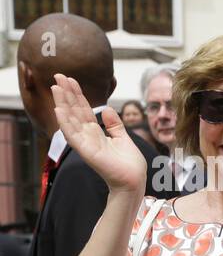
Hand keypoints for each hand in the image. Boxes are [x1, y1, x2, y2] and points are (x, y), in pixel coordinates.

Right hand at [50, 74, 146, 194]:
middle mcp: (87, 136)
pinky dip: (65, 123)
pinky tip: (59, 110)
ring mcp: (85, 143)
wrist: (133, 180)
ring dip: (62, 103)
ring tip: (56, 87)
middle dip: (66, 93)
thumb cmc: (129, 163)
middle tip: (58, 75)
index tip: (69, 79)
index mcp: (96, 132)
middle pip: (74, 110)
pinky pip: (73, 135)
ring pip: (70, 119)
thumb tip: (108, 109)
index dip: (76, 94)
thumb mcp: (122, 137)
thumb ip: (114, 124)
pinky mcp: (86, 151)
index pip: (83, 109)